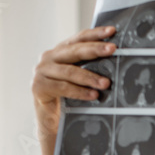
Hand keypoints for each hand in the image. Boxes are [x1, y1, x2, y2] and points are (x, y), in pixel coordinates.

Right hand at [30, 26, 116, 154]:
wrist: (52, 123)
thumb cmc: (69, 99)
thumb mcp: (81, 80)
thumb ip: (90, 67)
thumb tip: (116, 59)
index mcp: (60, 52)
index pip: (79, 38)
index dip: (95, 34)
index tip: (112, 31)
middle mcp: (48, 58)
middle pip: (74, 50)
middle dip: (95, 49)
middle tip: (113, 50)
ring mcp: (41, 71)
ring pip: (69, 71)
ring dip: (89, 77)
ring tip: (106, 83)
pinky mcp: (38, 87)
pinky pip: (62, 87)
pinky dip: (79, 91)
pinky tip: (93, 95)